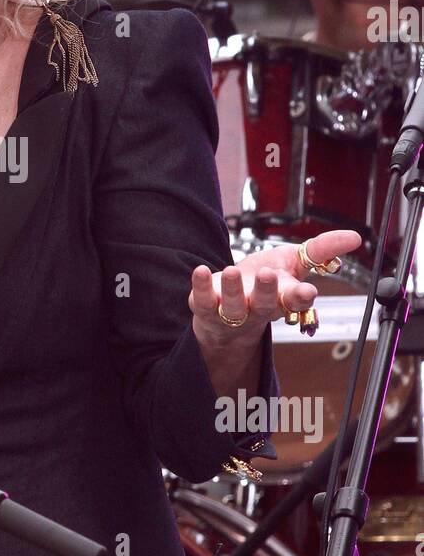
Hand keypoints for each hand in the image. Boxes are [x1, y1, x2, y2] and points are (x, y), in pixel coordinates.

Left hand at [188, 229, 362, 350]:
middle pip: (265, 303)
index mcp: (283, 298)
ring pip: (233, 305)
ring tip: (231, 271)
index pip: (296, 300)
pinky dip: (200, 286)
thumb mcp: (294, 263)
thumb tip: (356, 237)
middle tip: (268, 274)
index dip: (301, 296)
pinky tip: (200, 271)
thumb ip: (322, 250)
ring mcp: (231, 311)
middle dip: (267, 291)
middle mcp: (258, 307)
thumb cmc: (263, 283)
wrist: (226, 318)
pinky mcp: (206, 307)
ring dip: (233, 289)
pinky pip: (202, 300)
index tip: (307, 291)